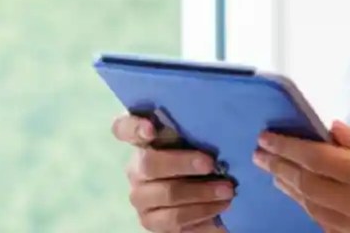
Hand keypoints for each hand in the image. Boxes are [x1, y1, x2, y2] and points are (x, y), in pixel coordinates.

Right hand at [112, 114, 234, 231]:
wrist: (201, 200)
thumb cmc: (199, 161)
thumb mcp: (196, 143)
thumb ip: (193, 133)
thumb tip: (212, 127)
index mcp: (143, 143)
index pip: (123, 129)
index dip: (134, 127)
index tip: (151, 129)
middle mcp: (135, 169)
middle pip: (149, 164)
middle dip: (184, 163)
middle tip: (212, 165)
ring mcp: (140, 198)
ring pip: (166, 195)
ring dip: (200, 193)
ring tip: (226, 191)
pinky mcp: (151, 222)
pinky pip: (174, 220)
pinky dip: (201, 213)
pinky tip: (220, 207)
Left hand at [254, 122, 349, 232]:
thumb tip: (330, 130)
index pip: (315, 158)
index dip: (286, 146)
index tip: (268, 137)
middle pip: (306, 185)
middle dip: (279, 167)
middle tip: (260, 153)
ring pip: (312, 209)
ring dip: (291, 189)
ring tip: (275, 173)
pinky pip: (328, 226)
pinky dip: (311, 209)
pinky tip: (304, 196)